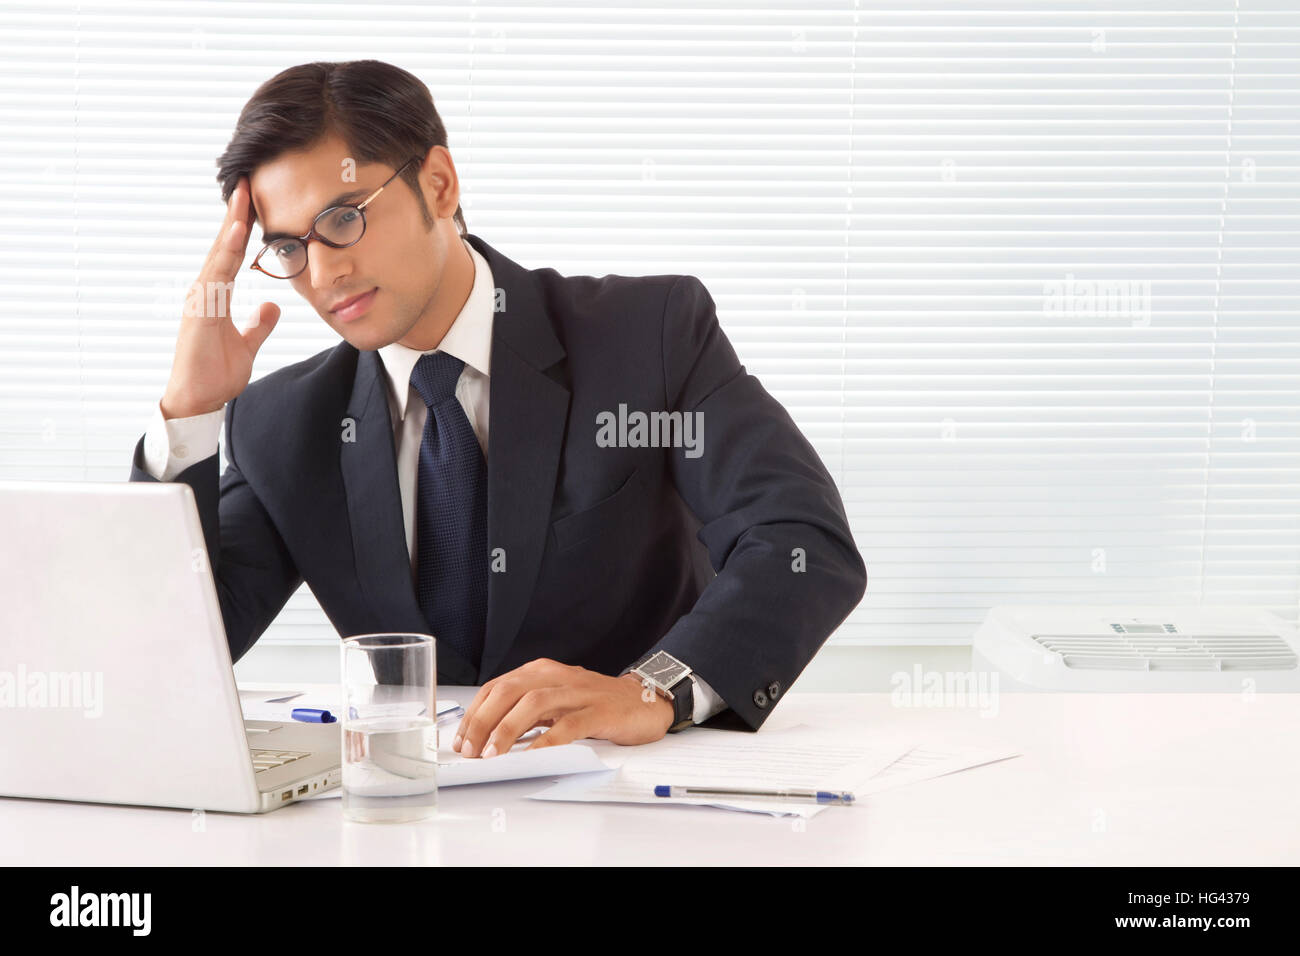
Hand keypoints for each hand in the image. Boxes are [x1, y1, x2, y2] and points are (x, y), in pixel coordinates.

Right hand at [160, 175, 281, 418]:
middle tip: (247, 181)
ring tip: (243, 197)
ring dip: (232, 226)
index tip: (253, 202)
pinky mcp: (199, 311)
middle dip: (236, 215)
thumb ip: (259, 325)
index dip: (243, 229)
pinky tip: (237, 235)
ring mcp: (200, 299)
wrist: (197, 400)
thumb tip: (271, 306)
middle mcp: (205, 292)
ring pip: (219, 255)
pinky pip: (215, 277)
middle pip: (224, 247)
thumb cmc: (215, 374)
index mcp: (216, 296)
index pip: (233, 255)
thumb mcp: (247, 345)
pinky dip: (226, 254)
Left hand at [452, 658, 674, 756]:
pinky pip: (568, 725)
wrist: (644, 700)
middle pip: (509, 691)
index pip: (497, 687)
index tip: (461, 739)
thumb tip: (488, 736)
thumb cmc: (596, 703)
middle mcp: (556, 676)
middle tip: (471, 750)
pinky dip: (546, 741)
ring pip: (534, 704)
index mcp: (541, 671)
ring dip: (508, 729)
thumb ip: (527, 712)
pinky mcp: (599, 711)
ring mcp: (578, 693)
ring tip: (493, 753)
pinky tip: (532, 756)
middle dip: (483, 721)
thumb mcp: (555, 701)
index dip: (475, 713)